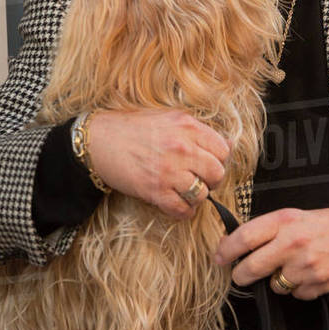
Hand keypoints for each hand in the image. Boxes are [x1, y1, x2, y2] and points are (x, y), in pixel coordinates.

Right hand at [85, 108, 229, 218]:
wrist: (100, 141)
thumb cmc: (133, 128)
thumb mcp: (170, 118)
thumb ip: (198, 130)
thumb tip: (229, 144)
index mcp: (188, 126)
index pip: (223, 150)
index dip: (219, 159)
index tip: (209, 163)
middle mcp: (182, 147)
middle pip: (217, 173)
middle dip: (211, 180)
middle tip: (200, 180)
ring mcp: (169, 170)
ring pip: (202, 194)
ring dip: (196, 196)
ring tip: (186, 191)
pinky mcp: (155, 191)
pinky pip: (182, 210)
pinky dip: (184, 211)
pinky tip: (177, 204)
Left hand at [214, 207, 328, 299]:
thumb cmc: (323, 225)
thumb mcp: (293, 217)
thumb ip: (266, 229)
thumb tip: (232, 243)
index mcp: (285, 221)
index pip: (245, 237)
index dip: (227, 250)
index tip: (219, 257)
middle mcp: (293, 243)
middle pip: (252, 267)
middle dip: (240, 275)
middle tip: (240, 275)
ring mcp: (305, 266)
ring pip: (273, 285)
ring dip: (276, 281)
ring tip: (292, 266)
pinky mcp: (317, 284)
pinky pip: (295, 294)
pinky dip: (297, 288)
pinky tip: (308, 274)